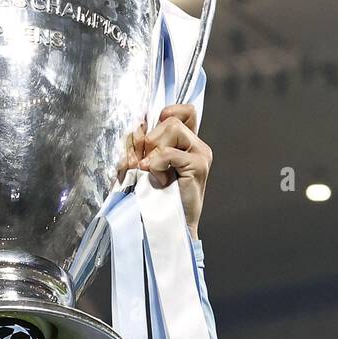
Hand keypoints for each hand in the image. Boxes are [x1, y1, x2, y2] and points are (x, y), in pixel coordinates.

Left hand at [116, 103, 211, 239]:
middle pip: (171, 119)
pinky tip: (156, 179)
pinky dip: (156, 164)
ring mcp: (201, 155)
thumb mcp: (149, 166)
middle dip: (150, 139)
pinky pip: (169, 153)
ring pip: (172, 129)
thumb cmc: (156, 199)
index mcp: (189, 144)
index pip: (184, 111)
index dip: (167, 114)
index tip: (151, 137)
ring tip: (152, 172)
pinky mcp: (198, 166)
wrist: (170, 227)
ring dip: (154, 150)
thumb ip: (148, 146)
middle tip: (143, 163)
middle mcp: (198, 146)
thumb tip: (137, 128)